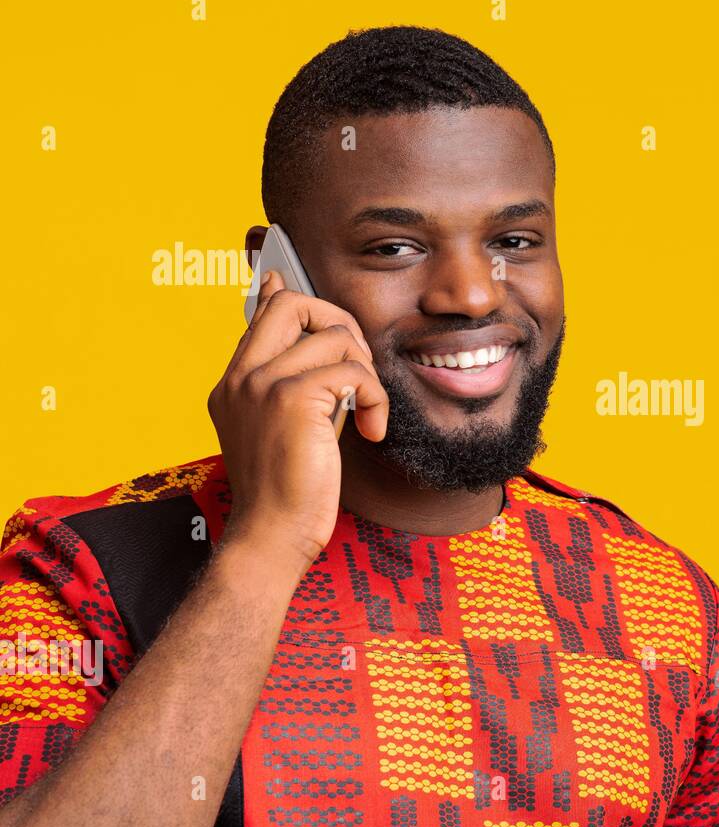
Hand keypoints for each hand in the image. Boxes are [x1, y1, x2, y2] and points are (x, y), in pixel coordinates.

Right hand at [208, 271, 388, 567]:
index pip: (263, 315)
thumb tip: (309, 361)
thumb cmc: (285, 493)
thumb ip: (292, 386)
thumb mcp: (282, 431)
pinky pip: (353, 371)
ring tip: (365, 410)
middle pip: (294, 303)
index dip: (290, 297)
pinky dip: (375, 398)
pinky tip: (371, 430)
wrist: (271, 537)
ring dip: (367, 372)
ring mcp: (262, 384)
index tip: (299, 290)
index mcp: (234, 383)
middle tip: (357, 371)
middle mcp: (241, 377)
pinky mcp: (291, 399)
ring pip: (336, 336)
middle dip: (340, 323)